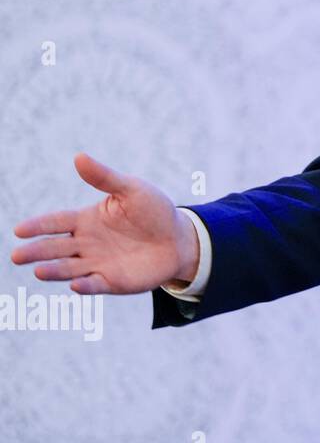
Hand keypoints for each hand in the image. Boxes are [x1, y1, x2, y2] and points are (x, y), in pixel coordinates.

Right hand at [10, 153, 198, 295]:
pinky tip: (76, 284)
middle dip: (36, 252)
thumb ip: (105, 178)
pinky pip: (95, 284)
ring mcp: (97, 263)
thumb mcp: (131, 189)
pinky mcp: (113, 281)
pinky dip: (85, 285)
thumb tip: (79, 157)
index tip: (19, 230)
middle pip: (55, 248)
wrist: (180, 239)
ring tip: (39, 271)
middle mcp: (86, 243)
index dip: (37, 226)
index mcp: (86, 220)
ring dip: (54, 271)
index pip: (56, 222)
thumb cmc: (154, 211)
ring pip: (69, 268)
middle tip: (16, 256)